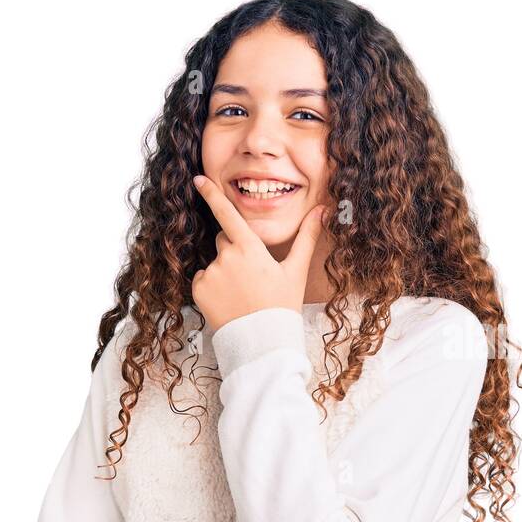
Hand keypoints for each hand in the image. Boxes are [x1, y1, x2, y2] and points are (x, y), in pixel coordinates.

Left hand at [189, 174, 326, 331]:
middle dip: (235, 250)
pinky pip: (204, 279)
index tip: (198, 179)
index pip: (227, 214)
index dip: (212, 194)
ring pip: (216, 262)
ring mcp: (212, 273)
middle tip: (253, 277)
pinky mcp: (199, 289)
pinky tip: (229, 301)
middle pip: (225, 240)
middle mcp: (227, 256)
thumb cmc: (282, 305)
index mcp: (250, 248)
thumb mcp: (296, 270)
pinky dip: (214, 288)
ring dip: (226, 271)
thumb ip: (307, 237)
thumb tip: (323, 211)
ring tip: (242, 294)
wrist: (262, 342)